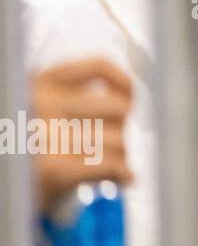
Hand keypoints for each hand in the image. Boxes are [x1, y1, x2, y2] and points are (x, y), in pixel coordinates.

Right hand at [30, 58, 133, 211]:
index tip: (129, 98)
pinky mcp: (52, 169)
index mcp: (37, 82)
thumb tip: (124, 102)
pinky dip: (121, 173)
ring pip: (118, 141)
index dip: (124, 83)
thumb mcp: (33, 108)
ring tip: (107, 167)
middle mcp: (42, 102)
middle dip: (120, 129)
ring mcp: (47, 134)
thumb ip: (67, 99)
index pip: (99, 67)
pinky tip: (121, 177)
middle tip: (110, 145)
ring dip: (120, 157)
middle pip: (117, 108)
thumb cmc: (19, 151)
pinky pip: (110, 164)